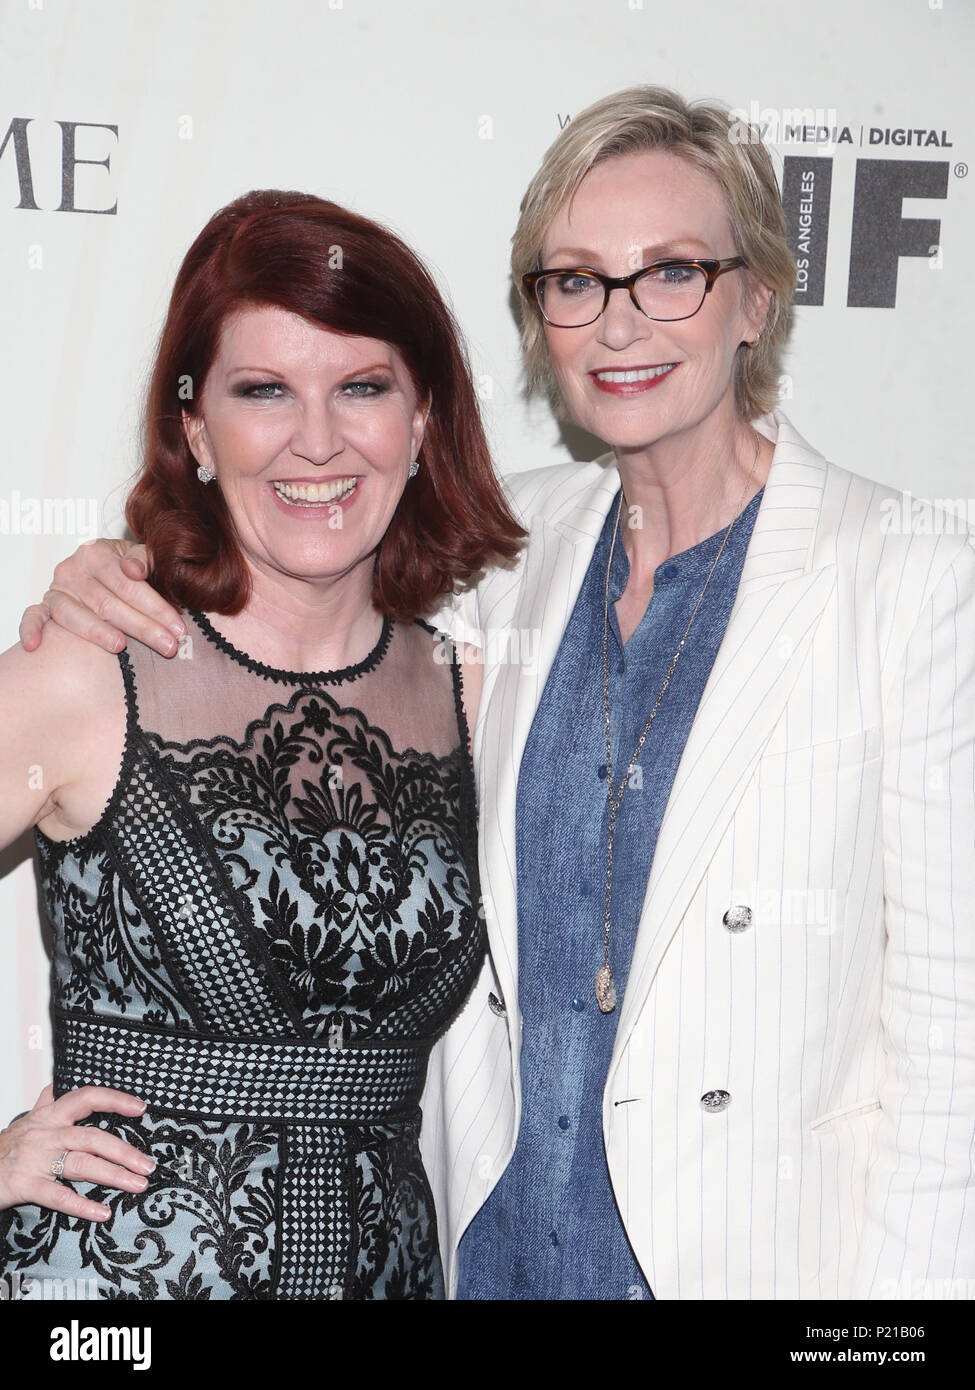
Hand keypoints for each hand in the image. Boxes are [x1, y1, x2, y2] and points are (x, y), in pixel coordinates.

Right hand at [0, 1083, 156, 1220]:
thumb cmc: (1, 1149)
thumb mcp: (24, 1121)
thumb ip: (43, 1104)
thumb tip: (54, 1086)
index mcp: (48, 1116)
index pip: (86, 1097)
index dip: (115, 1099)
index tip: (140, 1107)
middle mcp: (45, 1134)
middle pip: (92, 1137)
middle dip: (125, 1151)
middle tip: (148, 1164)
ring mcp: (35, 1160)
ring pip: (82, 1164)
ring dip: (114, 1175)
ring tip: (137, 1185)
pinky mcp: (25, 1185)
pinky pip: (58, 1196)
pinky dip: (82, 1205)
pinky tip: (102, 1212)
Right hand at [18, 539, 184, 656]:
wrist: (99, 567)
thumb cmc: (125, 567)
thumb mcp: (138, 556)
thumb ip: (144, 559)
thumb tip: (135, 570)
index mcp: (98, 553)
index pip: (129, 585)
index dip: (157, 608)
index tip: (178, 629)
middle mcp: (73, 569)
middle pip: (108, 604)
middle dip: (142, 628)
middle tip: (167, 647)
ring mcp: (57, 589)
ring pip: (74, 615)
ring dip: (97, 632)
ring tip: (120, 647)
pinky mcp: (44, 605)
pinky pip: (33, 616)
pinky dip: (31, 630)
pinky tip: (35, 647)